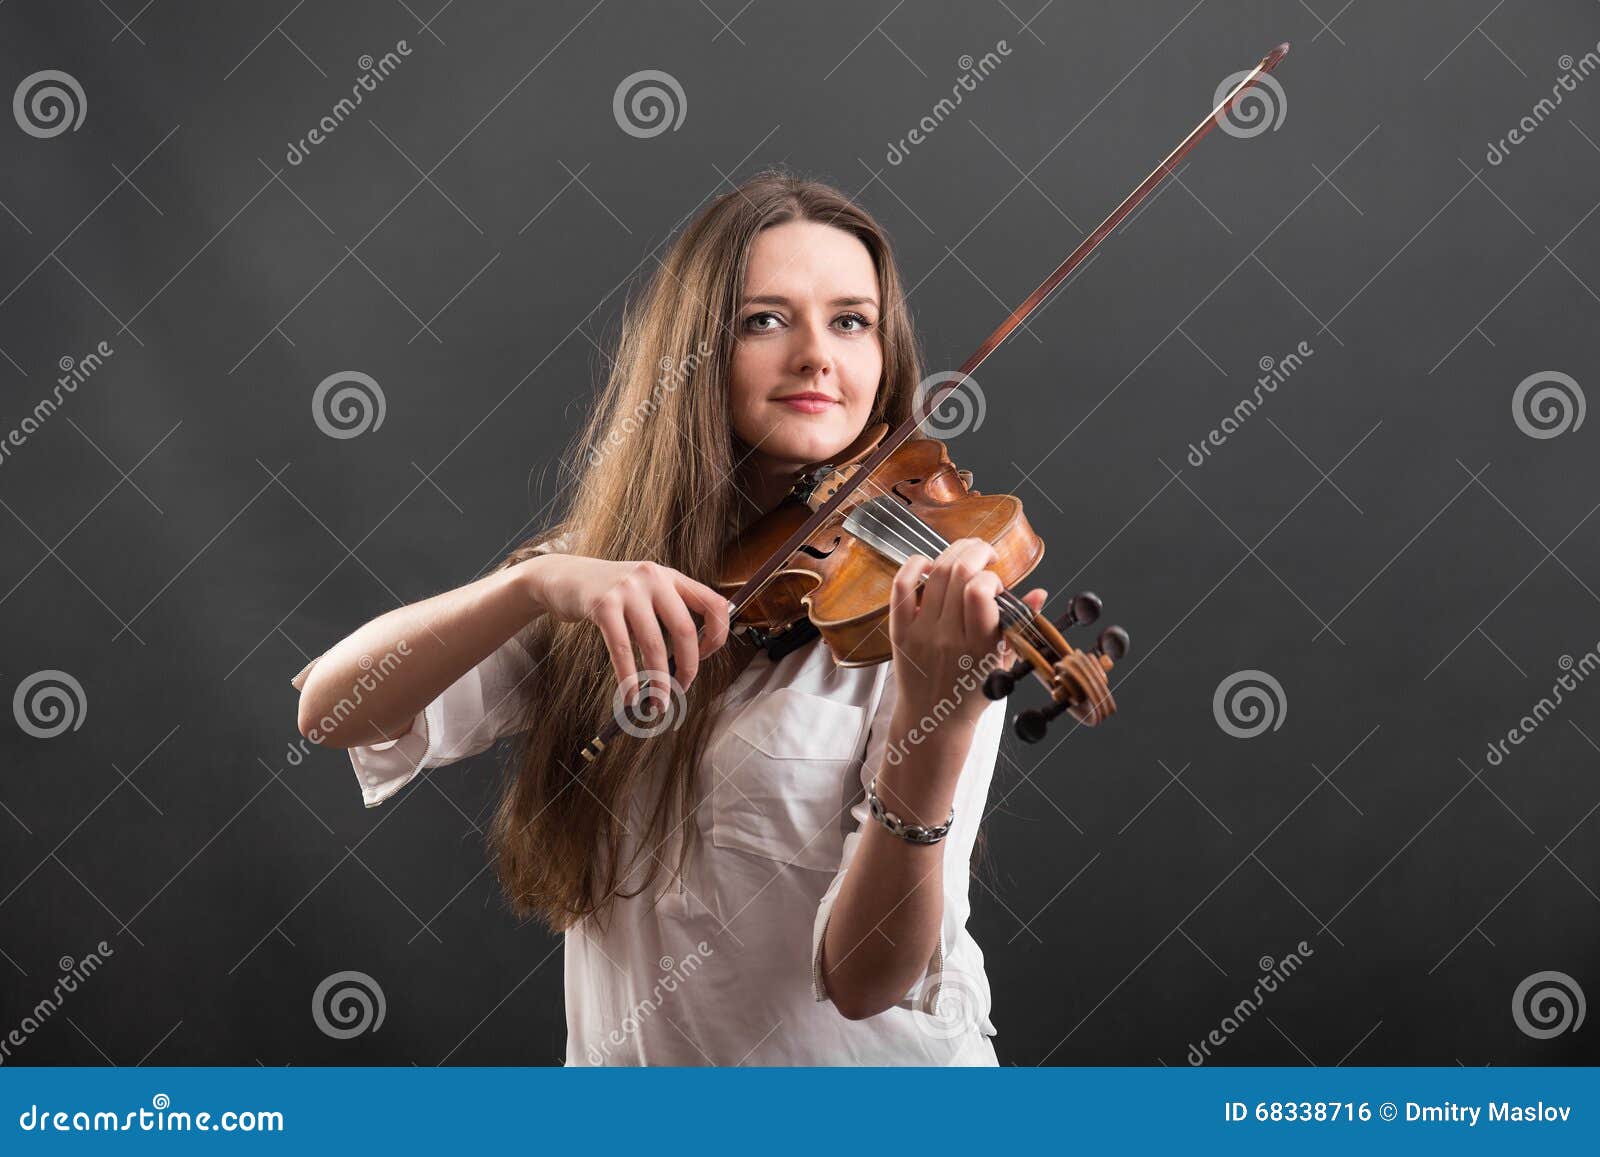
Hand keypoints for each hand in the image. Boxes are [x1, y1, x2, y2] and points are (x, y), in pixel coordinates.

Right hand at [521, 554, 729, 700]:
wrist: (564, 576)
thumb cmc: (610, 593)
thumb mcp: (645, 591)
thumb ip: (668, 611)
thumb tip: (690, 659)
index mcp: (671, 576)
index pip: (714, 605)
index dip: (717, 637)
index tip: (704, 657)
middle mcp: (653, 578)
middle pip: (685, 630)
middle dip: (688, 668)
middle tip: (682, 689)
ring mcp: (627, 590)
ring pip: (654, 645)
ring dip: (659, 681)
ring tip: (658, 703)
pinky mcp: (602, 605)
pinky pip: (622, 650)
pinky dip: (628, 679)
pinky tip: (631, 696)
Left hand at [888, 538, 1045, 726]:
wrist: (932, 721)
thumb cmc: (971, 692)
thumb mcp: (1003, 663)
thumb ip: (1020, 625)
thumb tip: (1038, 593)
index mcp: (978, 646)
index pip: (979, 592)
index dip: (990, 577)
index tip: (996, 586)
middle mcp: (947, 637)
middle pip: (958, 572)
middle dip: (976, 551)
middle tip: (986, 554)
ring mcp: (920, 632)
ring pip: (935, 574)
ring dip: (954, 553)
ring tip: (965, 556)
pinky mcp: (899, 631)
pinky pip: (901, 587)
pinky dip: (915, 565)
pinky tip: (930, 564)